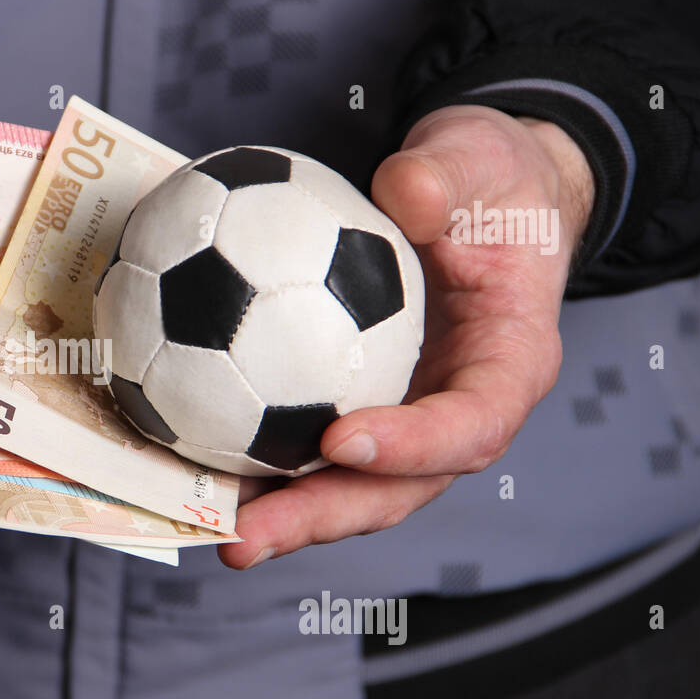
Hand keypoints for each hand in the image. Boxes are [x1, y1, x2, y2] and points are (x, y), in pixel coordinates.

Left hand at [222, 104, 594, 568]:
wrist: (470, 196)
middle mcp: (455, 409)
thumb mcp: (480, 159)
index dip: (412, 447)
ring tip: (207, 529)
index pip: (472, 424)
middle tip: (245, 539)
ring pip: (343, 483)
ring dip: (276, 512)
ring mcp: (403, 416)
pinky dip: (253, 459)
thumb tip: (405, 190)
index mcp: (510, 363)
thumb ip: (447, 175)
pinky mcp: (355, 407)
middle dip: (320, 517)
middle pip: (395, 487)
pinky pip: (305, 442)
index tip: (339, 439)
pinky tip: (189, 461)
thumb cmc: (488, 182)